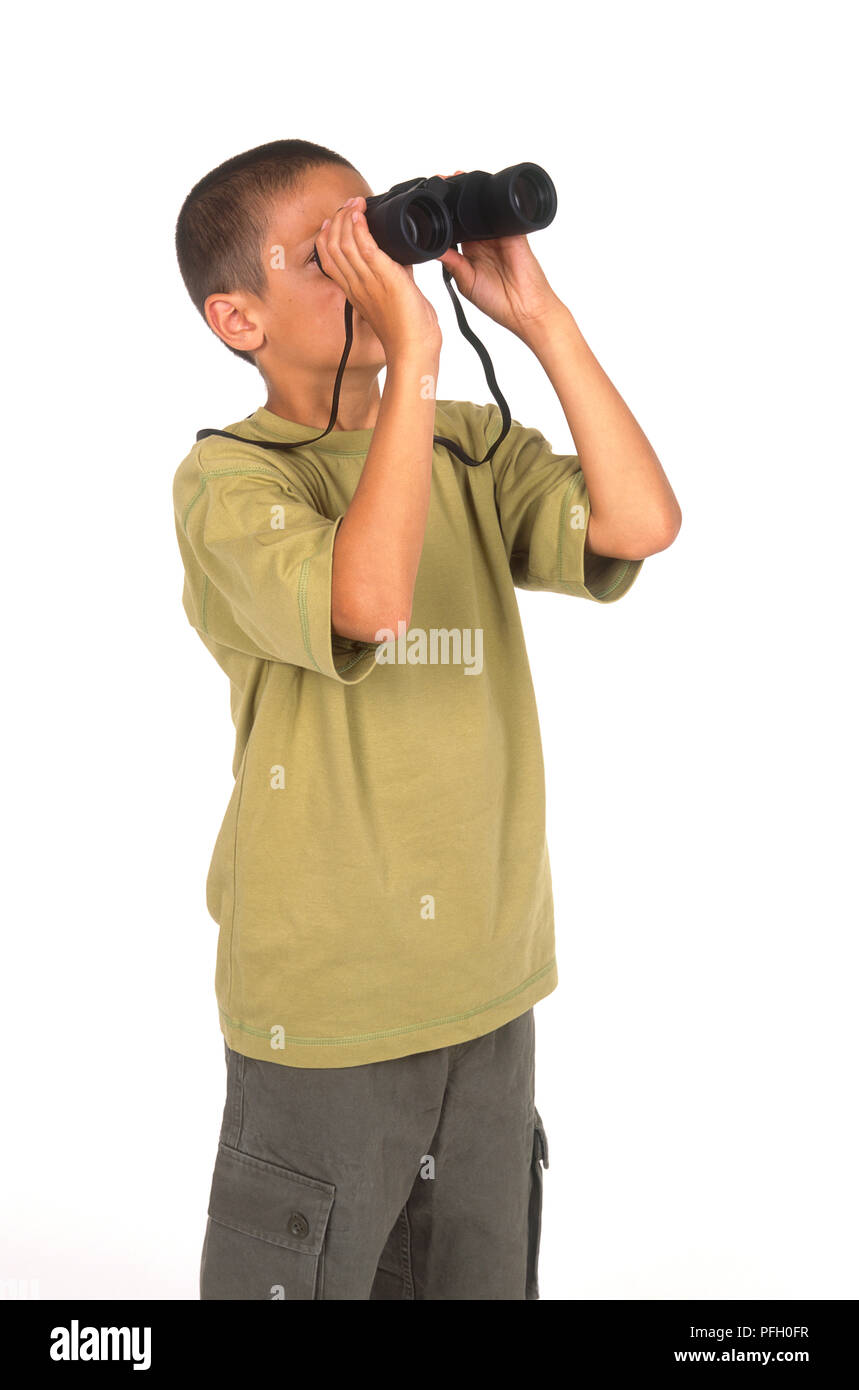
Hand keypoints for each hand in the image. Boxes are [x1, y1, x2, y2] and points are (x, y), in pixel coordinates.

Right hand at [314, 196, 441, 359]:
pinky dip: (360, 227)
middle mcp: (356, 285)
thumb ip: (393, 274)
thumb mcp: (395, 296)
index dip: (327, 235)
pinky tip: (362, 215)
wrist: (414, 348)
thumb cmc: (408, 329)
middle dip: (337, 220)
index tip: (337, 220)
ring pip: (343, 242)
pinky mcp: (384, 277)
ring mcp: (367, 281)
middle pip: (331, 246)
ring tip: (356, 203)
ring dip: (348, 217)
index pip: (328, 258)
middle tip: (350, 204)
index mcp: (355, 291)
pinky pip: (363, 247)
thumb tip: (401, 257)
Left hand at [433, 170, 561, 338]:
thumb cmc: (497, 302)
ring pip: (483, 209)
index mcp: (469, 251)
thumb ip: (451, 262)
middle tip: (441, 182)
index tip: (430, 200)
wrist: (525, 309)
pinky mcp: (513, 232)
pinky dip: (494, 203)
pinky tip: (483, 195)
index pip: (454, 227)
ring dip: (472, 196)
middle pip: (467, 213)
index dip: (443, 214)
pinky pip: (503, 213)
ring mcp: (499, 235)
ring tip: (458, 179)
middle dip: (455, 198)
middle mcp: (483, 240)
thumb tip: (431, 248)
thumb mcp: (466, 281)